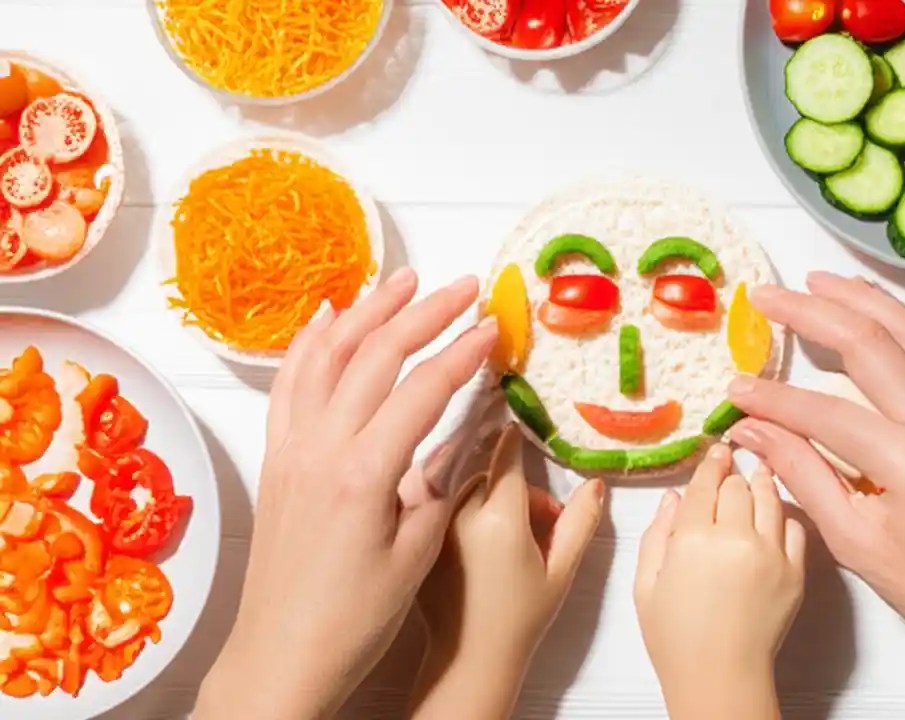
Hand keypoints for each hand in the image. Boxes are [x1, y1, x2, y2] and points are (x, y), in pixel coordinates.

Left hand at [193, 269, 497, 719]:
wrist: (282, 654)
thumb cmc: (353, 618)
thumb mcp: (415, 553)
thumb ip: (439, 481)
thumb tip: (466, 429)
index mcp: (362, 474)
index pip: (422, 390)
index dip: (463, 352)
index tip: (493, 328)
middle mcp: (319, 448)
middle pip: (375, 355)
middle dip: (424, 313)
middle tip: (464, 288)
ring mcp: (290, 448)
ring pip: (326, 355)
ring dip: (367, 311)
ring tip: (403, 281)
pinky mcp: (276, 457)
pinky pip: (288, 383)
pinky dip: (308, 341)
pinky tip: (326, 317)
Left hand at [411, 424, 604, 719]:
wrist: (469, 659)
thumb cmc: (520, 620)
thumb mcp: (561, 571)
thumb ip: (580, 522)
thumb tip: (595, 483)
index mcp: (499, 517)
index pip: (506, 456)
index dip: (514, 441)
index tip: (518, 428)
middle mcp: (460, 514)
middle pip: (487, 475)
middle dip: (512, 488)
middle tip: (537, 523)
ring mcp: (432, 527)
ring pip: (460, 488)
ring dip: (483, 497)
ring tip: (506, 535)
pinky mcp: (415, 539)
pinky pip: (436, 505)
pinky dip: (455, 511)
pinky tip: (475, 543)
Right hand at [634, 444, 804, 719]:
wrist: (719, 677)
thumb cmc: (676, 638)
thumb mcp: (645, 583)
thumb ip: (657, 533)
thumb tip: (673, 498)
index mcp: (693, 539)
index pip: (705, 483)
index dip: (710, 463)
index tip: (715, 451)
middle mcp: (735, 539)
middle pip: (738, 485)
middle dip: (733, 472)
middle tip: (733, 461)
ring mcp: (770, 554)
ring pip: (770, 497)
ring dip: (762, 482)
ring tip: (758, 474)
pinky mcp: (795, 572)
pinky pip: (795, 526)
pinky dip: (784, 515)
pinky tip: (775, 515)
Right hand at [727, 272, 904, 719]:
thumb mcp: (858, 544)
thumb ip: (804, 478)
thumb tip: (753, 434)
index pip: (823, 411)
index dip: (771, 397)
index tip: (734, 389)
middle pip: (871, 343)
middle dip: (812, 313)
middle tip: (766, 295)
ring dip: (862, 299)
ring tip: (819, 281)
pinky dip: (903, 321)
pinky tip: (879, 312)